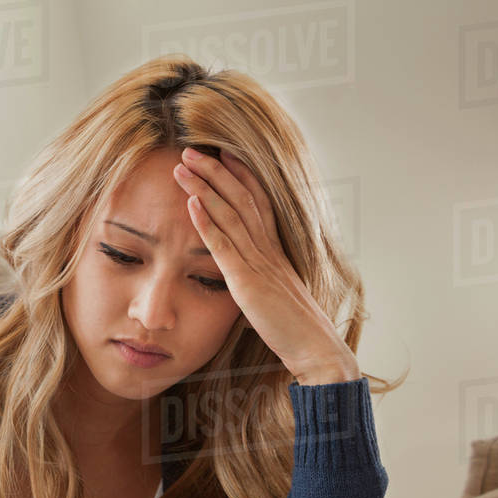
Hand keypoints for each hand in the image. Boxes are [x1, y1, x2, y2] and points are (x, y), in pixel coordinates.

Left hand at [172, 147, 359, 384]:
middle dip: (215, 171)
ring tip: (182, 166)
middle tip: (190, 150)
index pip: (257, 202)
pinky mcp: (247, 281)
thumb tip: (248, 274)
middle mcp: (268, 249)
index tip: (221, 153)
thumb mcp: (275, 295)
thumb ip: (261, 278)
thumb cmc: (295, 328)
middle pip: (241, 198)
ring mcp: (259, 263)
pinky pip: (225, 246)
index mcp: (276, 250)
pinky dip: (207, 222)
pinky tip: (190, 203)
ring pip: (231, 214)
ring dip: (204, 187)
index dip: (239, 175)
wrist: (315, 348)